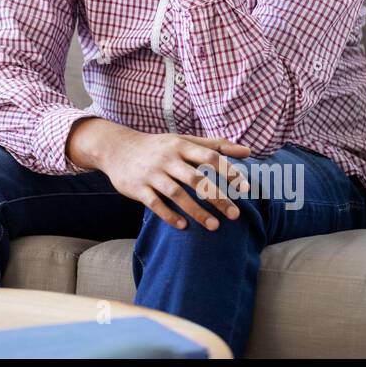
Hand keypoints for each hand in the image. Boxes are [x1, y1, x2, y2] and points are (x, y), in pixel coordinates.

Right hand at [68, 117, 251, 230]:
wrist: (117, 148)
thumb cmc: (159, 146)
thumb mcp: (184, 140)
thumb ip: (215, 145)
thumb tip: (248, 150)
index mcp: (181, 145)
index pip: (209, 157)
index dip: (228, 172)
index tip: (245, 188)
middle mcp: (167, 158)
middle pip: (196, 179)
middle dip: (217, 198)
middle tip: (235, 215)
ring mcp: (151, 173)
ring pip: (176, 194)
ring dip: (196, 211)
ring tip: (214, 226)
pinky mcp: (137, 188)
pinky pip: (155, 204)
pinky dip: (169, 215)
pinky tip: (183, 226)